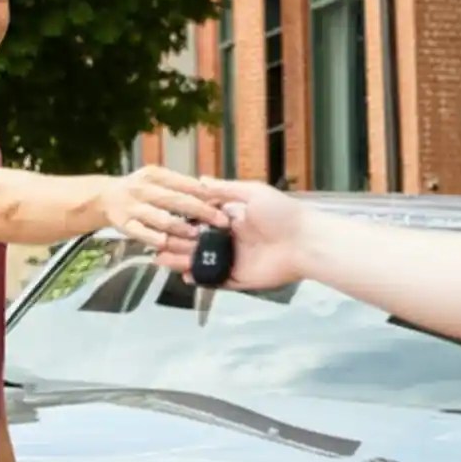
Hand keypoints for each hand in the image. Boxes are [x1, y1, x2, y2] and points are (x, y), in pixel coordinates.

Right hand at [101, 165, 230, 250]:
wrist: (100, 198)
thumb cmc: (138, 191)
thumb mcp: (156, 180)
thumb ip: (179, 185)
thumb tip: (209, 189)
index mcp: (156, 175)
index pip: (186, 183)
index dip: (206, 193)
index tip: (225, 201)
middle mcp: (143, 188)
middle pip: (177, 200)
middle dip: (201, 211)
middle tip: (221, 222)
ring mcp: (132, 207)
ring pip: (161, 219)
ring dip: (181, 228)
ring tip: (198, 236)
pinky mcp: (123, 225)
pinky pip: (142, 234)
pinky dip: (155, 239)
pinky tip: (167, 245)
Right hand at [154, 178, 305, 289]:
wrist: (306, 242)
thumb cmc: (283, 214)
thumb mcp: (252, 193)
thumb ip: (225, 190)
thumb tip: (200, 180)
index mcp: (233, 220)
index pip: (201, 222)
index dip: (182, 223)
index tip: (163, 221)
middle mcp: (232, 241)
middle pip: (197, 244)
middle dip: (175, 244)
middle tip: (154, 244)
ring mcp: (236, 261)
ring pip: (202, 263)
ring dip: (182, 262)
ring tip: (161, 259)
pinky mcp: (241, 279)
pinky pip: (217, 281)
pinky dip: (202, 279)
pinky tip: (186, 276)